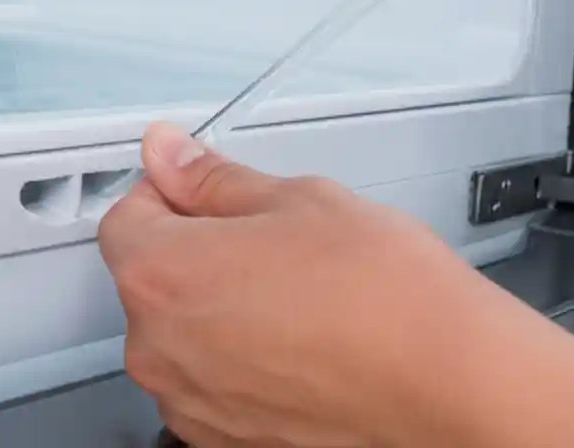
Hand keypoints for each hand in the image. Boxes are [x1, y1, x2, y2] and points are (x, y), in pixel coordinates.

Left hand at [97, 124, 514, 446]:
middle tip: (269, 243)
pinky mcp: (222, 438)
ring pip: (182, 332)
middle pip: (151, 278)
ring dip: (218, 309)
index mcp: (161, 274)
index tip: (203, 190)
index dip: (168, 193)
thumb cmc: (385, 298)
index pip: (126, 214)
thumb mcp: (298, 200)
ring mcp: (189, 401)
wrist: (447, 383)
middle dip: (197, 252)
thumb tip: (171, 154)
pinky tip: (298, 340)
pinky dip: (238, 359)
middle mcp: (158, 348)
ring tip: (295, 296)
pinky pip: (209, 381)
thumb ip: (213, 179)